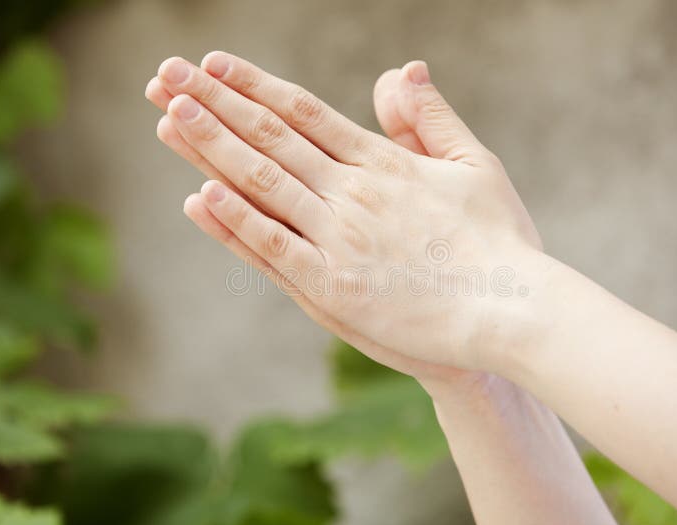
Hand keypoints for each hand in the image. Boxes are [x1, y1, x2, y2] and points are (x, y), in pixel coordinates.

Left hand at [145, 52, 542, 378]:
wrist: (509, 310)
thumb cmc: (499, 240)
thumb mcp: (474, 164)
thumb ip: (429, 119)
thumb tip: (400, 69)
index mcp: (383, 162)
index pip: (304, 112)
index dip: (254, 85)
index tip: (215, 63)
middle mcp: (353, 192)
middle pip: (271, 138)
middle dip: (215, 102)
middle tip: (167, 74)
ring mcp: (340, 238)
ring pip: (264, 184)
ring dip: (212, 147)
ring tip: (168, 115)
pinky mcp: (335, 286)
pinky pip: (275, 248)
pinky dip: (237, 221)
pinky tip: (201, 195)